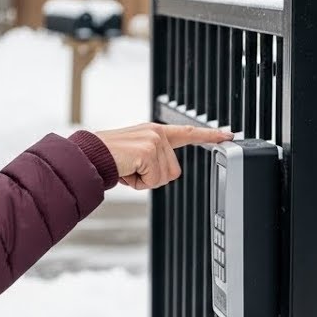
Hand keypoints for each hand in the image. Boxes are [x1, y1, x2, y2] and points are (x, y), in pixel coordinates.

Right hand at [93, 123, 232, 189]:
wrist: (88, 157)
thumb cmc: (107, 159)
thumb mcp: (134, 156)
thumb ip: (152, 159)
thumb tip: (161, 175)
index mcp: (155, 132)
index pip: (187, 132)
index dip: (210, 135)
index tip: (229, 135)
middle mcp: (157, 133)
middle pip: (173, 171)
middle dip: (152, 177)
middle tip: (132, 169)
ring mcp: (154, 141)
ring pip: (164, 178)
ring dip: (144, 181)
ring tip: (126, 169)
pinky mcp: (148, 151)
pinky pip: (153, 181)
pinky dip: (138, 183)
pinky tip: (126, 171)